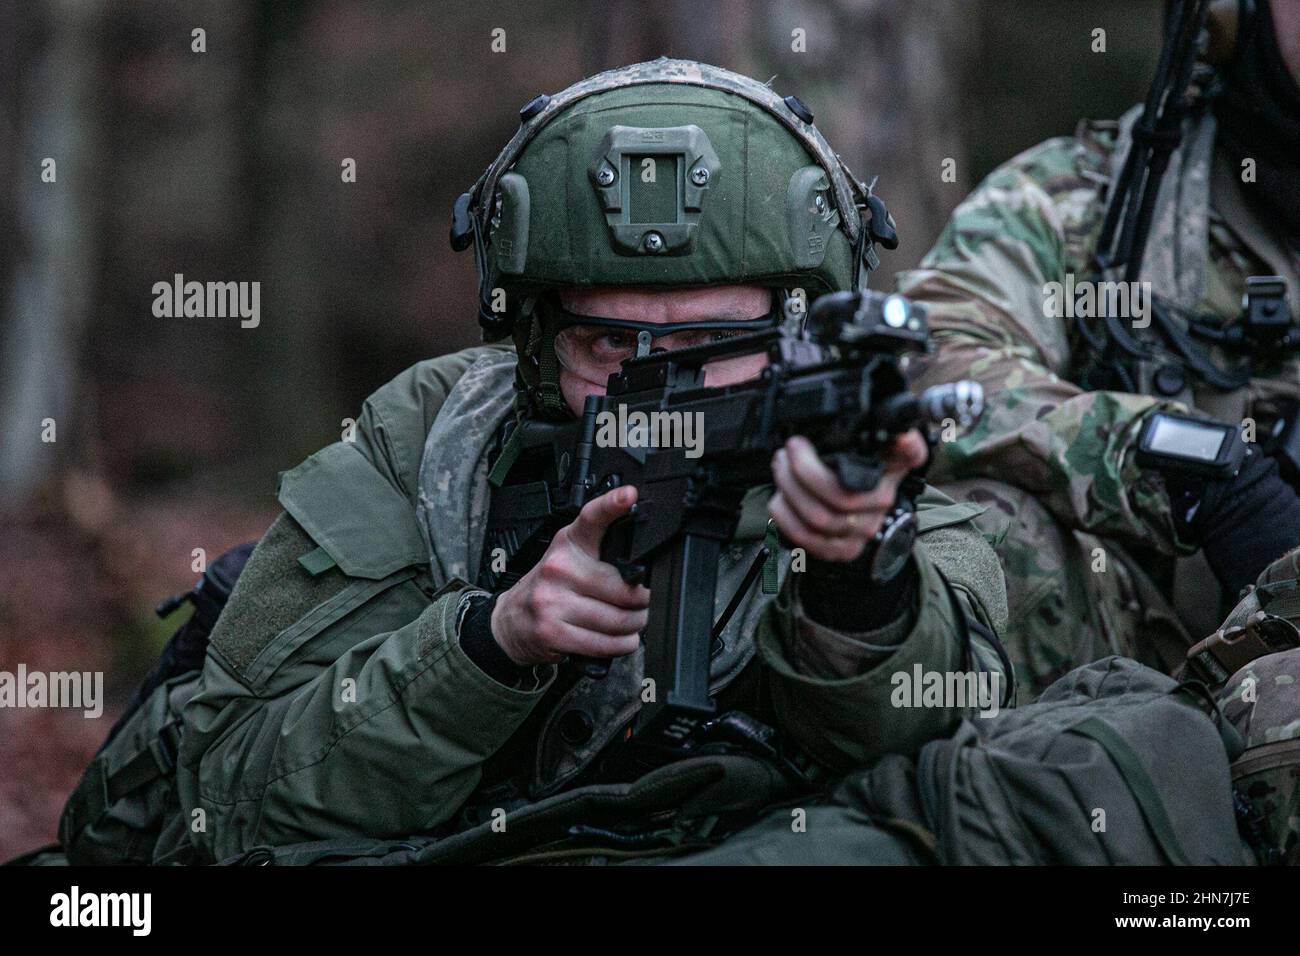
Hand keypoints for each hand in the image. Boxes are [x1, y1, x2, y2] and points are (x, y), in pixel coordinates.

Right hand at [490, 485, 650, 665]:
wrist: (511, 620)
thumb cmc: (549, 587)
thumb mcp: (568, 558)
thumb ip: (601, 554)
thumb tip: (646, 567)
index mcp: (569, 543)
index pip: (592, 518)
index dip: (612, 505)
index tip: (628, 496)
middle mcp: (559, 568)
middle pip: (624, 588)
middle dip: (643, 601)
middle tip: (643, 604)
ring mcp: (553, 600)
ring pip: (618, 619)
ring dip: (635, 626)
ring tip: (633, 623)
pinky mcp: (553, 631)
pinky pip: (604, 643)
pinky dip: (621, 645)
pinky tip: (621, 639)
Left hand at [768, 431, 928, 562]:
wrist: (842, 507)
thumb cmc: (842, 468)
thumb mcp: (853, 443)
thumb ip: (859, 428)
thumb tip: (876, 425)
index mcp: (892, 465)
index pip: (910, 454)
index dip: (906, 445)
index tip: (897, 436)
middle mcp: (884, 498)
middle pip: (843, 493)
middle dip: (803, 469)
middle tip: (790, 450)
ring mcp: (864, 528)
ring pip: (820, 517)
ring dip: (790, 488)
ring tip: (781, 469)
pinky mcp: (843, 549)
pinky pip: (808, 538)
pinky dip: (786, 516)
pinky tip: (780, 499)